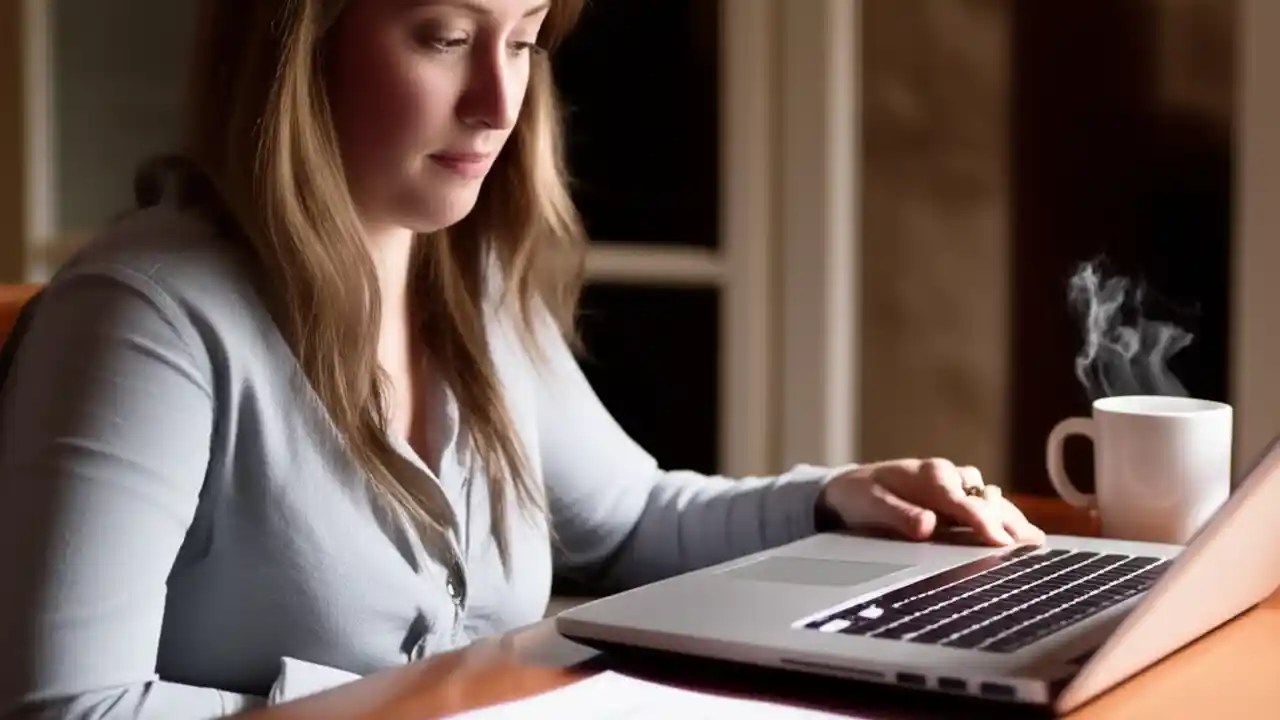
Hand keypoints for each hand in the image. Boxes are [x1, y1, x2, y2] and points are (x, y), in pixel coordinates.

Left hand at [816, 458, 1045, 545]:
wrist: (855, 484)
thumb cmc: (862, 496)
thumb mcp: (871, 505)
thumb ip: (900, 515)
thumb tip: (928, 525)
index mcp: (932, 476)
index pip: (966, 502)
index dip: (985, 523)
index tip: (1002, 543)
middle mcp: (952, 475)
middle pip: (988, 500)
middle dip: (1010, 523)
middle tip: (1033, 549)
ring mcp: (960, 483)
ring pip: (994, 501)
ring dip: (1014, 521)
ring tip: (1037, 546)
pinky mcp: (962, 494)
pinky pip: (990, 506)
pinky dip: (1007, 520)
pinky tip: (1023, 539)